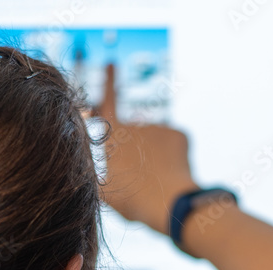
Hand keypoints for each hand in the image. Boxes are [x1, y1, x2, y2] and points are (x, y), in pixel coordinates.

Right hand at [94, 64, 197, 234]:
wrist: (170, 204)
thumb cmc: (135, 202)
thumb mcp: (106, 192)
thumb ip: (96, 173)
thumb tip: (93, 166)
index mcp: (112, 136)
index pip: (107, 102)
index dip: (109, 82)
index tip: (111, 62)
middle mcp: (134, 124)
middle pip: (134, 135)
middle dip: (138, 151)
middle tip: (142, 177)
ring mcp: (158, 126)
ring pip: (154, 141)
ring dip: (155, 156)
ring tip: (158, 181)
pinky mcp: (178, 132)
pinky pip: (173, 143)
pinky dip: (173, 157)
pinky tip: (173, 173)